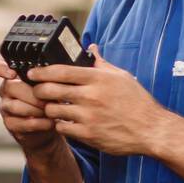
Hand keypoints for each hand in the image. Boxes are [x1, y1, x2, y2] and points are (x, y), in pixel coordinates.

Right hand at [0, 57, 57, 154]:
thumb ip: (46, 76)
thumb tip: (49, 74)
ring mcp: (5, 107)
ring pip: (15, 106)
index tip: (12, 74)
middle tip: (50, 100)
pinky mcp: (10, 124)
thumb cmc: (51, 98)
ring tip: (51, 112)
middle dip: (32, 94)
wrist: (52, 124)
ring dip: (36, 109)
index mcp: (14, 75)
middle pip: (10, 86)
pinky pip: (20, 123)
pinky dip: (38, 123)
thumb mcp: (51, 84)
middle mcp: (5, 89)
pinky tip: (49, 123)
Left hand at [29, 45, 183, 167]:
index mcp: (98, 79)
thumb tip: (92, 47)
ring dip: (49, 108)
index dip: (41, 71)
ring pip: (52, 110)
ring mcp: (88, 116)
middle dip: (39, 90)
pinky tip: (65, 121)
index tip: (32, 73)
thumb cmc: (137, 102)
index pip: (61, 70)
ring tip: (53, 107)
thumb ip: (101, 63)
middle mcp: (91, 96)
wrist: (151, 130)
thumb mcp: (121, 77)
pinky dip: (60, 124)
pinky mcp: (88, 134)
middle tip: (38, 90)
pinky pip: (61, 127)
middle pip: (50, 89)